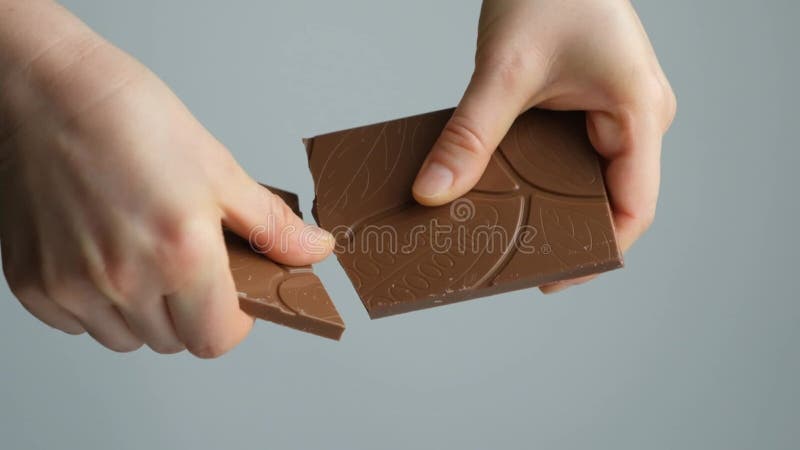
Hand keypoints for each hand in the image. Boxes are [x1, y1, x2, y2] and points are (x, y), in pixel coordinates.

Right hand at [0, 11, 332, 356]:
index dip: (233, 322)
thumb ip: (271, 225)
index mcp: (180, 254)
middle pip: (173, 341)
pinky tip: (100, 254)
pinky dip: (94, 303)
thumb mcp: (218, 169)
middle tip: (187, 265)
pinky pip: (76, 323)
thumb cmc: (130, 119)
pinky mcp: (32, 283)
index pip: (217, 339)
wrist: (47, 89)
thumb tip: (314, 251)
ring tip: (142, 255)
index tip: (232, 298)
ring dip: (143, 313)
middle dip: (191, 314)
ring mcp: (72, 286)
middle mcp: (124, 280)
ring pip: (125, 338)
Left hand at [412, 0, 675, 292]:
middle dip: (564, 231)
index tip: (549, 275)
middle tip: (514, 258)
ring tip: (506, 231)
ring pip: (586, 182)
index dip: (595, 250)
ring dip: (549, 206)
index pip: (633, 209)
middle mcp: (637, 121)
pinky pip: (570, 158)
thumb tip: (433, 192)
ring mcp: (617, 115)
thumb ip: (469, 135)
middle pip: (608, 201)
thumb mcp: (504, 69)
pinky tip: (505, 189)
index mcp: (640, 113)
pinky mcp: (591, 109)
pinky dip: (540, 177)